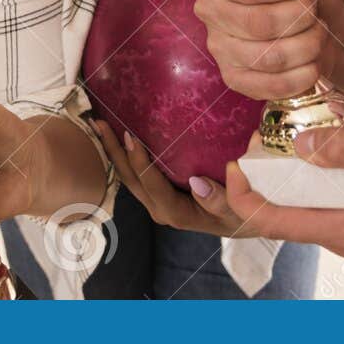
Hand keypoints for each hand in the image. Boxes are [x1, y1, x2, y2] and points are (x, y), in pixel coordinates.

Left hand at [94, 120, 256, 236]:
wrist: (244, 220)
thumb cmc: (244, 212)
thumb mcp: (241, 209)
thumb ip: (219, 200)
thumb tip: (196, 183)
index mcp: (177, 213)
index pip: (152, 186)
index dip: (139, 163)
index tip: (131, 137)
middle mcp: (160, 209)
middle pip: (130, 180)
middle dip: (113, 151)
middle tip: (99, 123)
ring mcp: (156, 201)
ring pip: (128, 176)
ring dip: (113, 150)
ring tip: (99, 124)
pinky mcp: (157, 193)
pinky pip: (135, 173)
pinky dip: (124, 154)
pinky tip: (116, 135)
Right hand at [196, 0, 343, 99]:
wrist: (321, 23)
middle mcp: (210, 10)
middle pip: (259, 23)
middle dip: (302, 17)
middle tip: (313, 10)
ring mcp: (219, 48)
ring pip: (269, 56)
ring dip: (308, 45)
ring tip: (316, 33)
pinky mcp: (235, 79)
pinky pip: (271, 85)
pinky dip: (304, 74)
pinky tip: (311, 60)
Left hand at [224, 121, 343, 255]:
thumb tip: (300, 144)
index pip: (272, 222)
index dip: (242, 196)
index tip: (232, 163)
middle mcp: (338, 237)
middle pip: (275, 218)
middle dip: (253, 184)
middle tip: (249, 143)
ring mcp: (343, 229)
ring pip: (290, 209)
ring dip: (271, 180)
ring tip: (265, 141)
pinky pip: (307, 202)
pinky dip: (292, 179)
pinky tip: (291, 150)